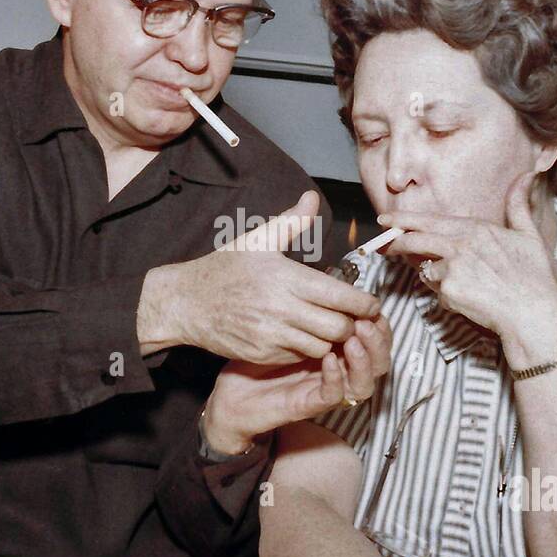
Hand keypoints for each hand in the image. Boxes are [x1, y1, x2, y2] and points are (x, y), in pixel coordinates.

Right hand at [143, 191, 381, 364]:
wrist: (186, 301)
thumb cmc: (224, 268)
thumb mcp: (257, 239)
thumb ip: (291, 221)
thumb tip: (312, 198)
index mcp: (287, 278)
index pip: (342, 299)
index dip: (365, 304)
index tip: (370, 304)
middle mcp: (282, 309)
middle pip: (339, 328)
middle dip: (351, 325)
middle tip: (352, 317)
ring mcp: (271, 335)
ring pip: (322, 347)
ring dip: (330, 340)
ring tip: (328, 327)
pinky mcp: (262, 354)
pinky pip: (299, 357)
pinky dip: (307, 349)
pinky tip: (303, 335)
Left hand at [203, 316, 391, 453]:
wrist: (232, 392)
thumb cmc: (257, 354)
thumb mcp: (283, 321)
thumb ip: (307, 300)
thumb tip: (323, 269)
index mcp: (337, 348)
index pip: (374, 338)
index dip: (379, 323)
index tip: (373, 305)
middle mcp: (338, 370)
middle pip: (379, 361)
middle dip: (379, 341)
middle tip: (368, 322)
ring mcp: (324, 388)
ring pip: (364, 383)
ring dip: (364, 361)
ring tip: (353, 340)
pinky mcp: (308, 404)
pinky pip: (333, 395)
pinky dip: (335, 378)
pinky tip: (328, 359)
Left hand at [380, 172, 556, 350]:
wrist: (534, 313)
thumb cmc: (536, 278)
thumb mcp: (531, 235)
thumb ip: (519, 205)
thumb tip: (526, 176)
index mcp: (477, 228)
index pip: (431, 220)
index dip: (405, 219)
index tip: (386, 219)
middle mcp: (461, 243)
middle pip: (415, 238)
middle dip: (393, 241)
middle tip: (380, 244)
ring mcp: (453, 266)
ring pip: (424, 267)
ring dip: (429, 274)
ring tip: (454, 283)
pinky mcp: (449, 289)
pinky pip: (436, 291)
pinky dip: (446, 296)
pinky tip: (467, 299)